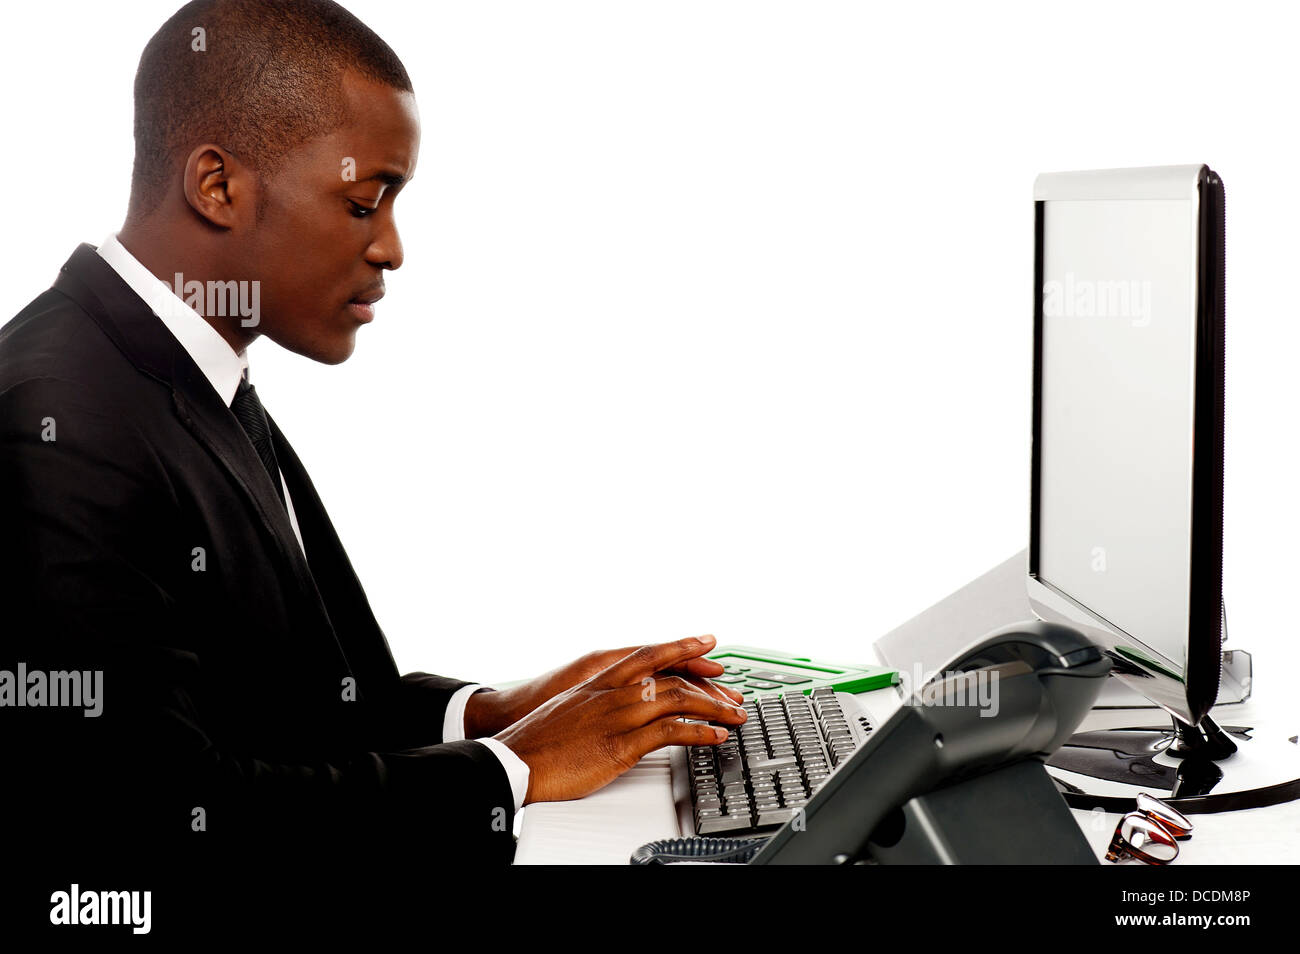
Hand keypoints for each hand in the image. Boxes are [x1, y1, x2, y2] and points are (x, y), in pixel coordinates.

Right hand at [492, 635, 749, 803]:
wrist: (513, 759)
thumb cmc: (535, 740)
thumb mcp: (567, 707)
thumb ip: (594, 700)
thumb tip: (611, 704)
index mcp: (599, 681)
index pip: (648, 654)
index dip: (681, 647)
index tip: (706, 643)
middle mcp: (612, 692)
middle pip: (671, 676)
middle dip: (707, 683)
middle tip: (733, 689)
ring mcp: (618, 716)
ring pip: (677, 699)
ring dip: (712, 707)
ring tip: (735, 714)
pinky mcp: (621, 745)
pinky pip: (670, 733)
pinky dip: (698, 733)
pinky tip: (715, 737)